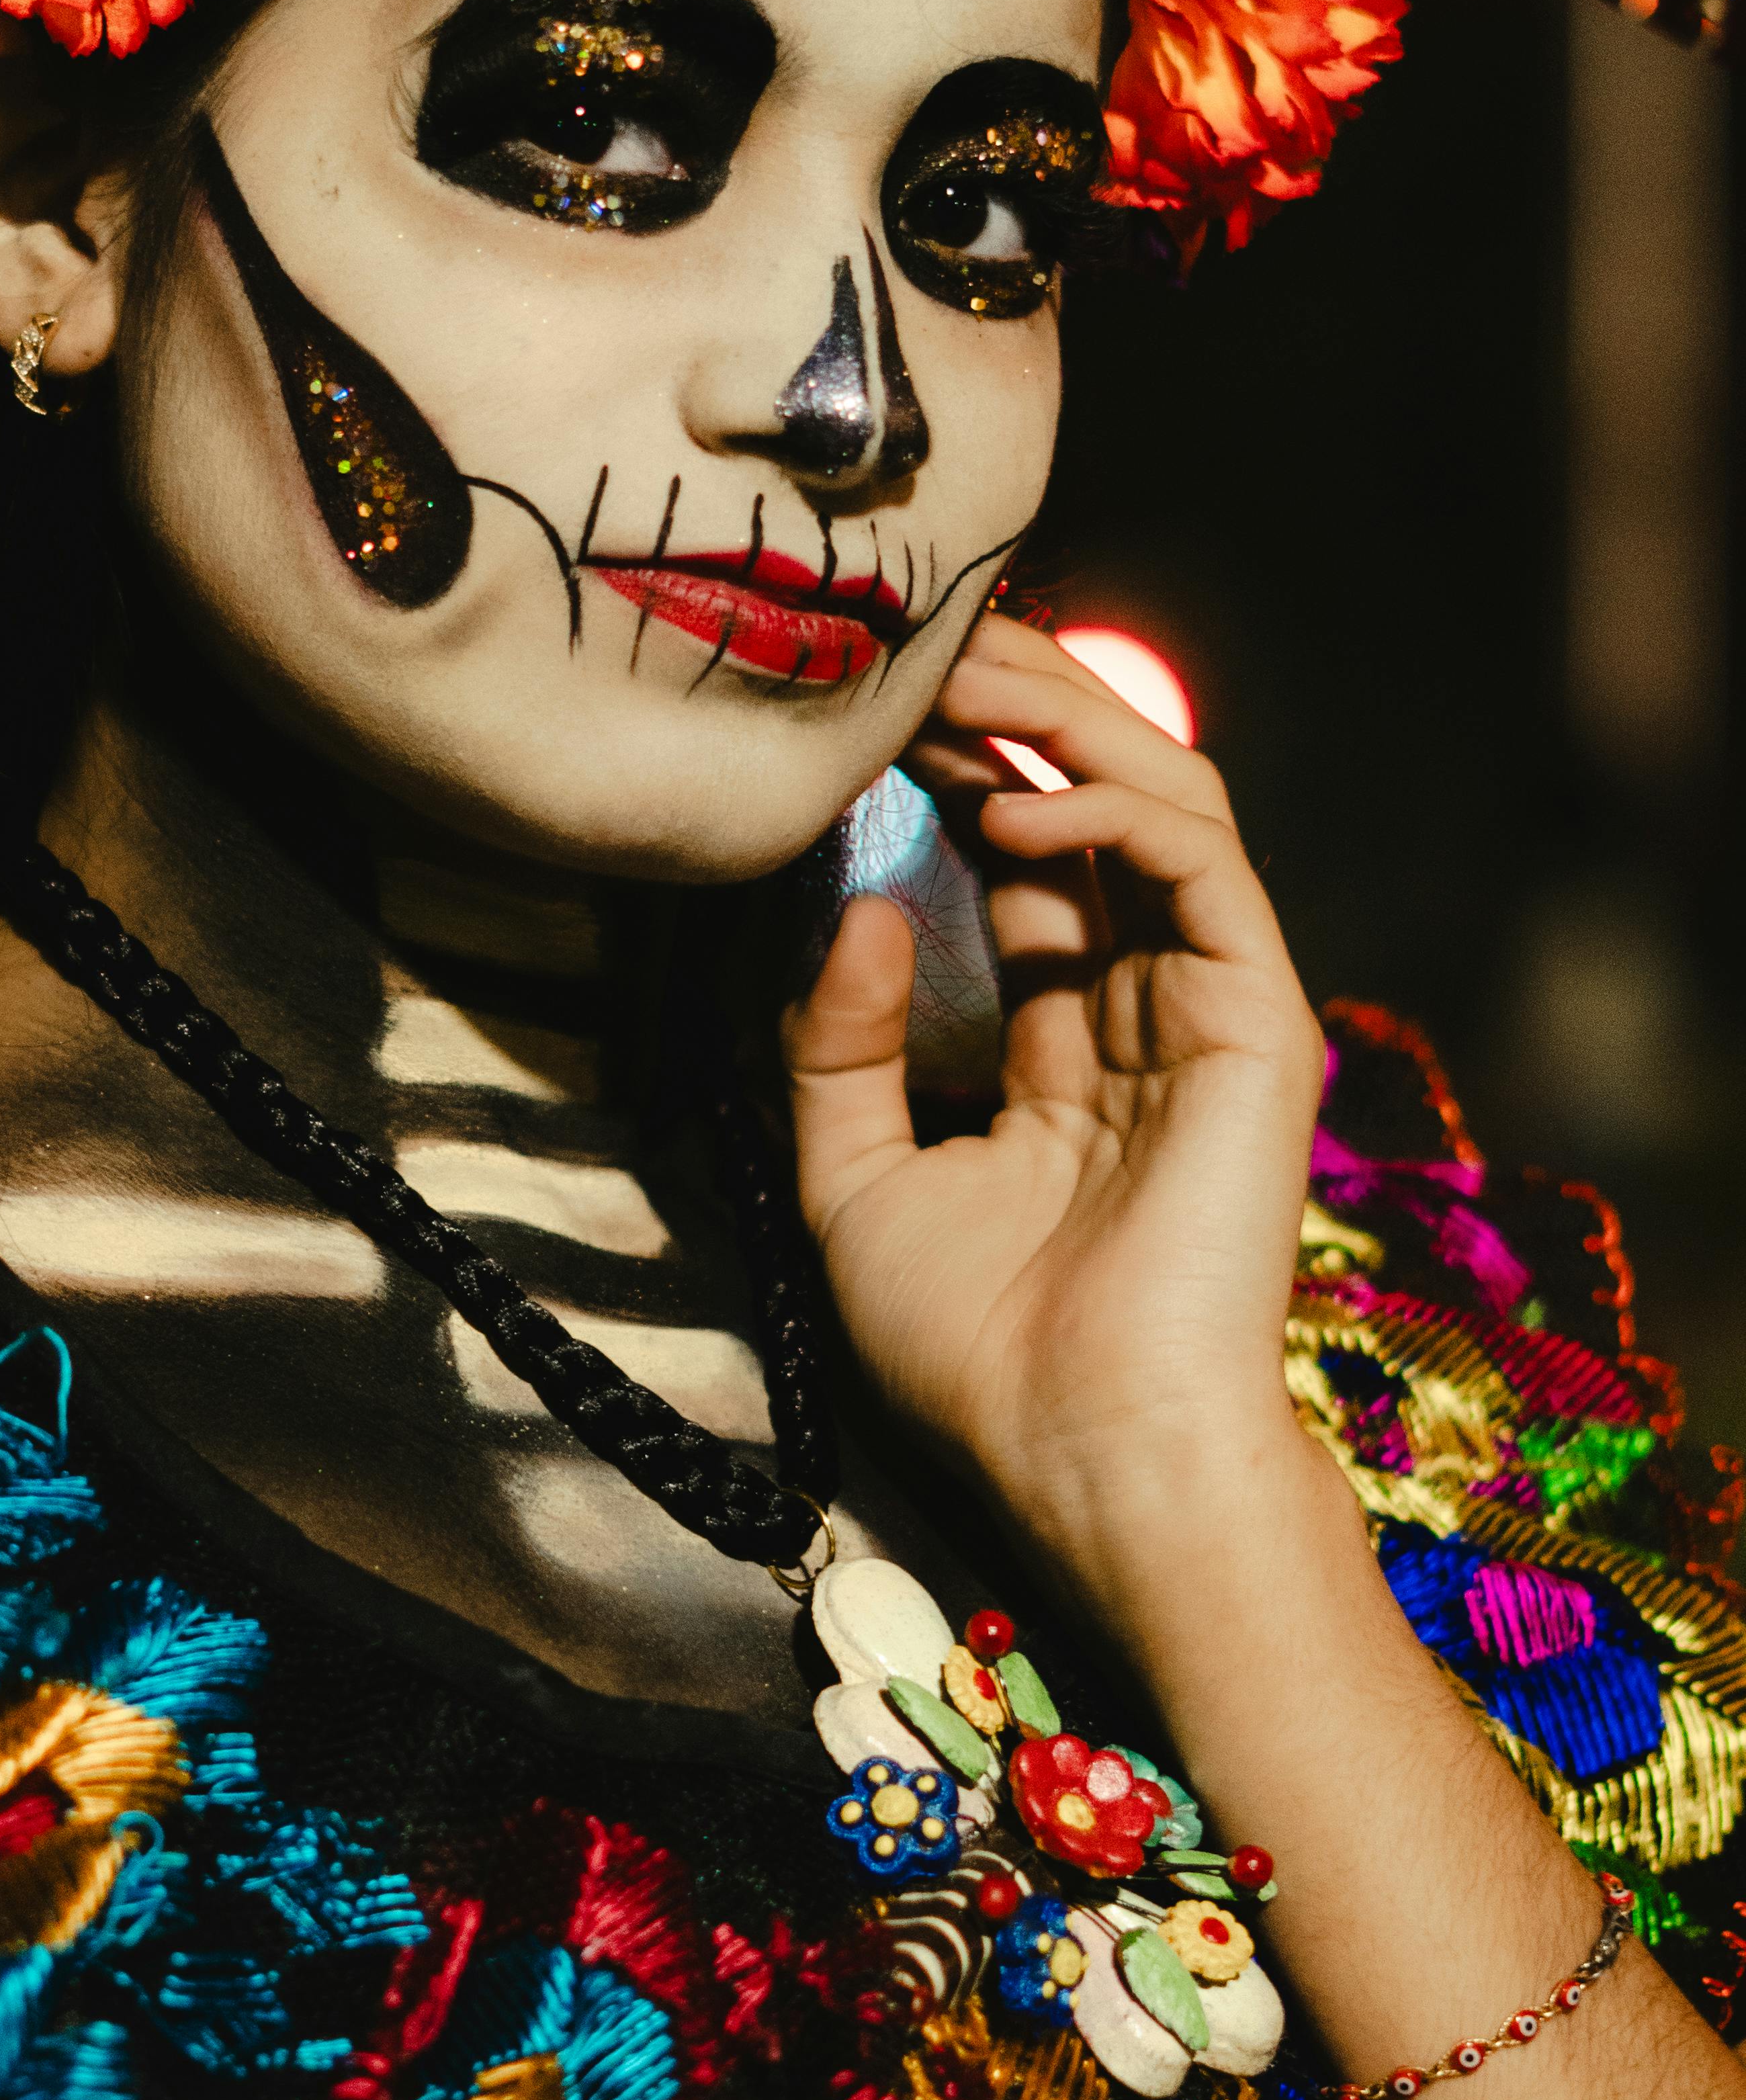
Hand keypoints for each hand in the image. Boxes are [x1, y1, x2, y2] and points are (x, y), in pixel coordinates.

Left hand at [781, 614, 1325, 1595]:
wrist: (1082, 1454)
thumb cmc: (978, 1353)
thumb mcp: (852, 1182)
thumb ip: (841, 1046)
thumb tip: (862, 904)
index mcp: (1074, 1051)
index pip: (1030, 865)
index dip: (960, 775)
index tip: (874, 711)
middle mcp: (1151, 1013)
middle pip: (1095, 810)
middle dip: (1013, 715)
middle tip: (921, 646)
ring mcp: (1214, 1010)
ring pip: (1158, 804)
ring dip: (1061, 725)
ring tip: (963, 674)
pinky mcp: (1258, 1020)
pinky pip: (1198, 867)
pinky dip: (1110, 808)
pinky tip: (1016, 800)